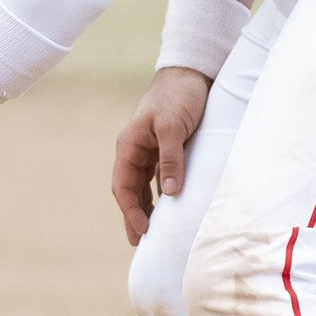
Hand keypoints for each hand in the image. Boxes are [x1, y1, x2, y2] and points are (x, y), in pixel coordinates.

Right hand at [111, 66, 212, 245]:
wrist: (192, 72)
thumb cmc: (179, 96)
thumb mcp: (172, 127)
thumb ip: (170, 159)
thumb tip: (170, 194)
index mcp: (129, 145)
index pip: (123, 186)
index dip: (130, 211)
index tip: (142, 232)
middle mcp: (136, 149)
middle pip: (130, 189)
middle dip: (134, 215)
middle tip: (140, 243)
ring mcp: (150, 149)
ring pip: (144, 185)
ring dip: (147, 207)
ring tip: (153, 232)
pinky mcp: (166, 147)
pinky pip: (160, 176)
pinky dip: (162, 193)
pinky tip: (170, 207)